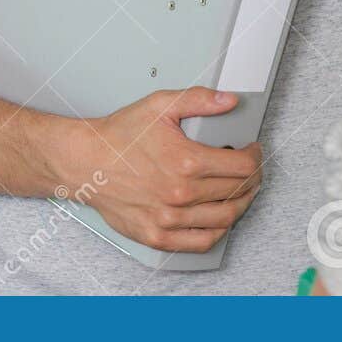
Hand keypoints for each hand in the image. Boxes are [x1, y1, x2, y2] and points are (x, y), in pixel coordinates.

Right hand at [72, 87, 263, 252]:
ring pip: (225, 219)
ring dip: (240, 204)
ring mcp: (169, 219)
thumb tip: (230, 101)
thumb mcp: (160, 105)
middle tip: (250, 170)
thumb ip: (199, 99)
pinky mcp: (157, 236)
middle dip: (251, 179)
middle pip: (237, 192)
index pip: (243, 167)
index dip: (255, 157)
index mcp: (186, 161)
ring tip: (240, 192)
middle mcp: (180, 194)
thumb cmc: (119, 136)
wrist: (86, 161)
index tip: (252, 152)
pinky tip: (220, 218)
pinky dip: (218, 231)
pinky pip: (201, 242)